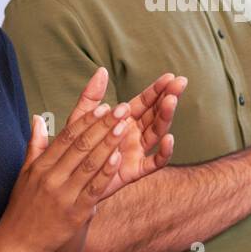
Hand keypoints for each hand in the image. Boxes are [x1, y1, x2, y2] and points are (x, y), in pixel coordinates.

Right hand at [0, 69, 132, 251]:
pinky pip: (94, 189)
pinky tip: (119, 157)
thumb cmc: (22, 208)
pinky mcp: (74, 214)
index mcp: (40, 166)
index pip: (66, 136)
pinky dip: (106, 172)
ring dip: (109, 143)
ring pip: (90, 164)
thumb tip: (38, 118)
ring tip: (124, 126)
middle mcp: (51, 178)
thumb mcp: (24, 174)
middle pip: (81, 146)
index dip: (87, 120)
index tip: (103, 106)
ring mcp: (63, 196)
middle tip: (121, 109)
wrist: (16, 244)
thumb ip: (35, 145)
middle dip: (103, 125)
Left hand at [64, 68, 185, 196]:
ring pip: (157, 132)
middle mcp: (134, 134)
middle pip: (156, 114)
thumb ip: (90, 96)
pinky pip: (155, 162)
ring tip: (170, 101)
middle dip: (168, 97)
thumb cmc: (75, 148)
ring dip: (165, 117)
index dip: (157, 89)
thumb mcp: (80, 118)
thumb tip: (101, 70)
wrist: (70, 181)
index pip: (145, 101)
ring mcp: (137, 152)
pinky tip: (168, 139)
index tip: (170, 76)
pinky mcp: (135, 171)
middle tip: (180, 83)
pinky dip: (164, 152)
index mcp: (124, 119)